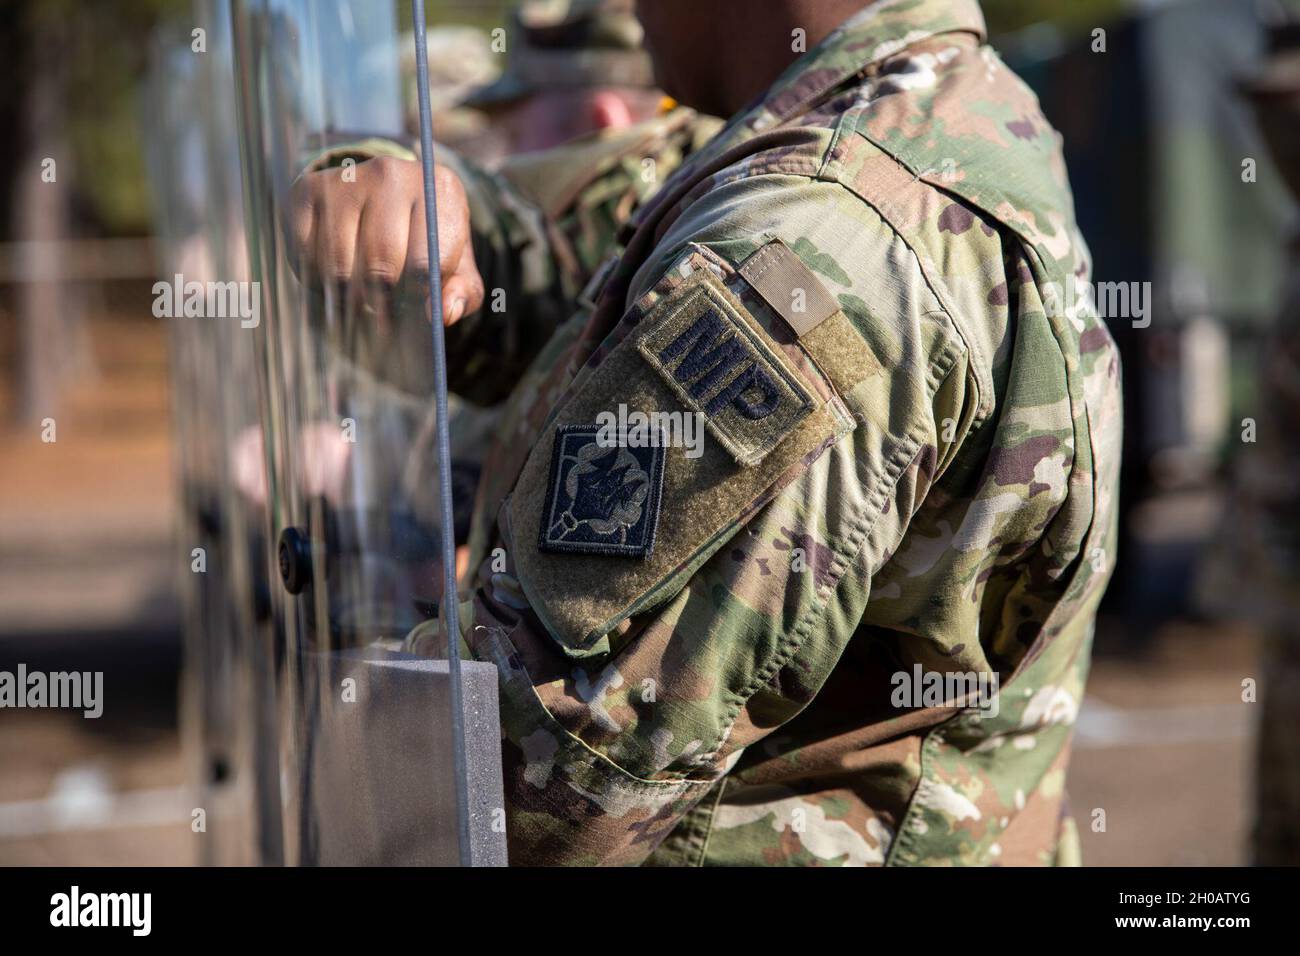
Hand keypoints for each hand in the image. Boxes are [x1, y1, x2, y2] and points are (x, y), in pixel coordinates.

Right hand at [290, 155, 484, 323]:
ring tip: (361, 298)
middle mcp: (393, 174)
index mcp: (438, 190)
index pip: (425, 262)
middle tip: (384, 314)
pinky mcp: (309, 189)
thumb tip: (444, 313)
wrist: (382, 193)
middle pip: (381, 264)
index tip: (413, 308)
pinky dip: (318, 277)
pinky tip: (334, 274)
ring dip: (349, 294)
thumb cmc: (426, 238)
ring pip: (341, 264)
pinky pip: (308, 253)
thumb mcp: (456, 264)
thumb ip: (462, 292)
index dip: (417, 297)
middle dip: (382, 300)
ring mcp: (348, 179)